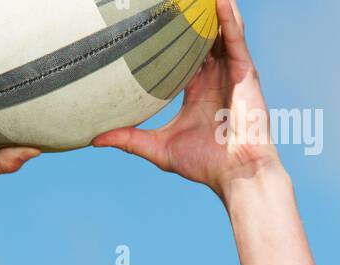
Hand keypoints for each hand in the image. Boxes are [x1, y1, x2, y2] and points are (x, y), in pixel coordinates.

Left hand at [92, 0, 281, 195]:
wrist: (234, 173)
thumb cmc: (203, 163)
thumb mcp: (159, 147)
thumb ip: (129, 139)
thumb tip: (94, 138)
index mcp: (198, 86)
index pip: (182, 52)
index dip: (169, 34)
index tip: (151, 17)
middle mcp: (215, 73)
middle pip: (201, 34)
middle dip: (190, 13)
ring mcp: (232, 70)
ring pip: (220, 28)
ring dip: (210, 8)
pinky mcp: (245, 71)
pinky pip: (235, 37)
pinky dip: (228, 17)